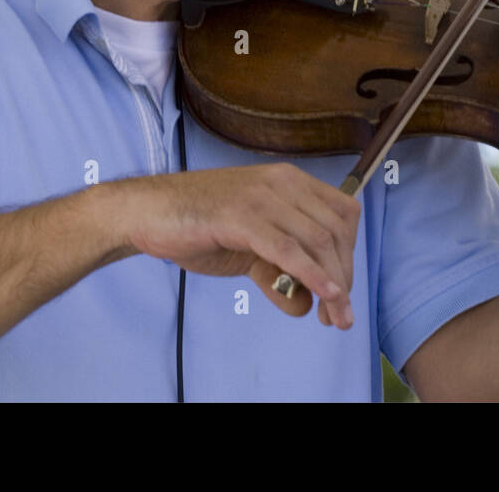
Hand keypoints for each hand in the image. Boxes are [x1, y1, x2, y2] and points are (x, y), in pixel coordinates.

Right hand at [115, 164, 361, 328]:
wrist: (148, 212)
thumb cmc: (198, 226)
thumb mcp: (249, 250)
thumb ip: (278, 273)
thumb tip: (306, 306)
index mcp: (290, 181)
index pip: (343, 214)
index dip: (350, 254)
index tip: (342, 290)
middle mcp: (283, 182)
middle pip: (336, 231)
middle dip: (344, 277)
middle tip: (340, 315)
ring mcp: (263, 197)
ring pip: (318, 241)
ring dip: (333, 284)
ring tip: (332, 317)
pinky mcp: (242, 217)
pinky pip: (289, 249)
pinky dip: (314, 275)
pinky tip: (326, 297)